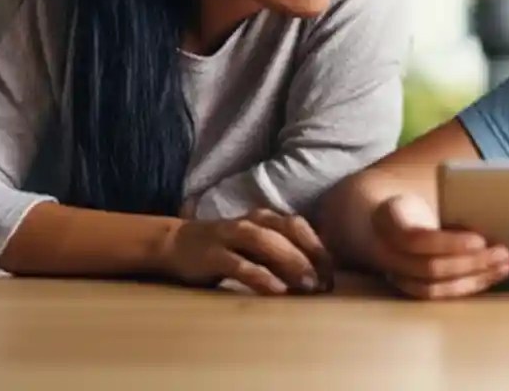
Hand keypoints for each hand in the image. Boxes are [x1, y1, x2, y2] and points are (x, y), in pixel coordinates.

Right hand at [159, 208, 333, 294]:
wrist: (176, 244)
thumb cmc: (226, 249)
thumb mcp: (257, 246)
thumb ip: (282, 254)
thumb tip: (317, 275)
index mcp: (265, 218)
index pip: (300, 227)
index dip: (319, 249)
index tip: (332, 275)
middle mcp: (251, 222)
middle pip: (288, 233)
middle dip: (311, 258)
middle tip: (325, 284)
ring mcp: (230, 236)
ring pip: (266, 243)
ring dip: (291, 263)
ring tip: (308, 286)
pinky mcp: (212, 255)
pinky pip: (240, 264)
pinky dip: (261, 277)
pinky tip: (276, 291)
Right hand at [371, 194, 508, 299]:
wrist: (375, 222)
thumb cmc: (413, 205)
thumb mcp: (419, 198)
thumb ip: (449, 203)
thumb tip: (494, 211)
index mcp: (388, 220)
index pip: (416, 238)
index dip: (449, 243)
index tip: (480, 240)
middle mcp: (386, 252)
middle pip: (429, 267)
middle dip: (470, 263)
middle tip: (503, 252)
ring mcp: (394, 274)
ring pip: (433, 287)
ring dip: (473, 278)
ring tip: (503, 265)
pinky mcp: (408, 287)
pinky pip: (437, 294)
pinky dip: (466, 286)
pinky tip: (489, 275)